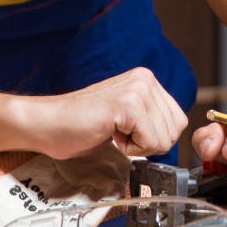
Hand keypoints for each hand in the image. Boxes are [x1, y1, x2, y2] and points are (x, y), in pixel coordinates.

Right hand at [21, 67, 187, 159]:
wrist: (48, 123)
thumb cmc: (80, 125)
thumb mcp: (126, 117)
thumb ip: (149, 118)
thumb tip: (173, 134)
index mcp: (146, 79)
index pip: (178, 121)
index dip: (154, 137)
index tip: (126, 130)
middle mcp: (145, 78)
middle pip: (174, 130)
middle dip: (148, 142)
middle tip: (117, 132)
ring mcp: (137, 89)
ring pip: (164, 138)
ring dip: (138, 145)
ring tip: (111, 130)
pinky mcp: (127, 104)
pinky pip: (150, 142)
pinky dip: (130, 148)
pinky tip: (108, 133)